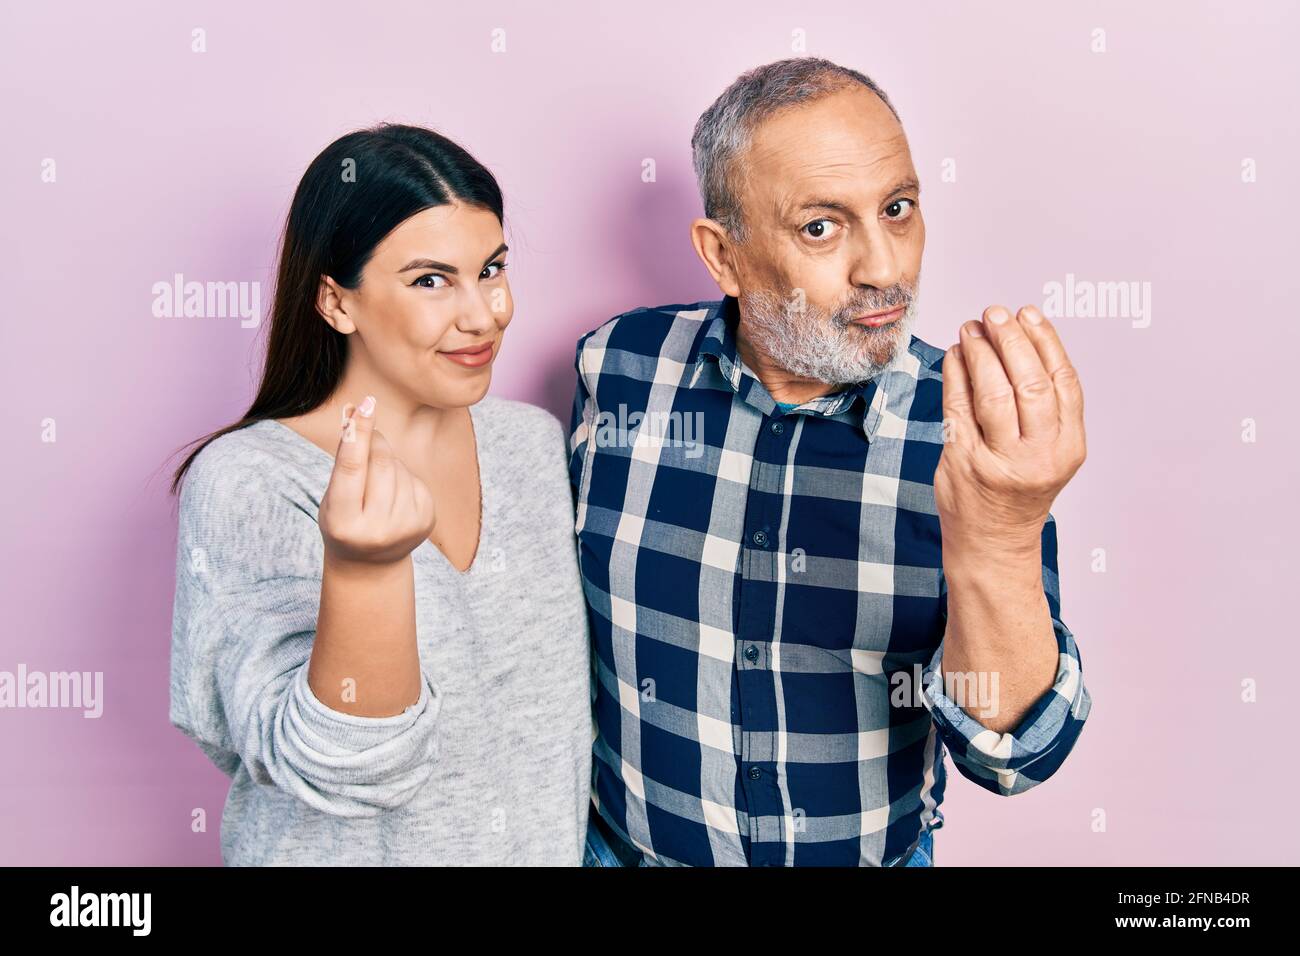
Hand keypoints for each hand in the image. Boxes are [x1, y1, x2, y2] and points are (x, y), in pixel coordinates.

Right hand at [317, 395, 436, 565]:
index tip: (366, 404)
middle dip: (373, 442)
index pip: (352, 468)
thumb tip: (358, 411)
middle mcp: (377, 529)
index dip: (358, 433)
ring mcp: (406, 527)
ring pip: (399, 467)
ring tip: (375, 486)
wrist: (369, 565)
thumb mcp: (333, 498)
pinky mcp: (426, 521)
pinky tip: (392, 496)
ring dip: (387, 463)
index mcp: (343, 522)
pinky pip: (414, 478)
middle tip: (365, 439)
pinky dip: (402, 477)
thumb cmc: (344, 522)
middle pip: (382, 462)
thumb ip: (345, 461)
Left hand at [936, 305, 1085, 555]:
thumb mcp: (1051, 452)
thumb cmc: (1021, 487)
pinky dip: (956, 374)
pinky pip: (958, 408)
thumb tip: (1023, 339)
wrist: (993, 541)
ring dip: (981, 352)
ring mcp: (998, 461)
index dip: (1045, 341)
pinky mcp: (962, 462)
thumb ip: (1046, 407)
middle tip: (996, 313)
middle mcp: (1038, 455)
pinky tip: (955, 354)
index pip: (1063, 382)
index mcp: (1068, 448)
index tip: (1029, 314)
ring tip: (972, 328)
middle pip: (1030, 383)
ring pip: (992, 393)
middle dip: (1011, 340)